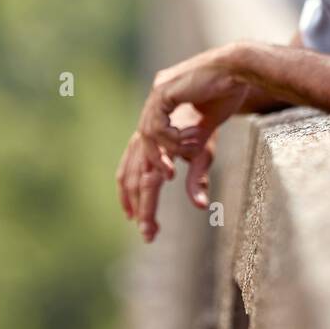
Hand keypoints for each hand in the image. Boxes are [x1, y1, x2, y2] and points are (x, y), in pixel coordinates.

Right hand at [115, 122, 218, 243]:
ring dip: (131, 201)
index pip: (148, 185)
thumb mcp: (204, 152)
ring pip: (127, 176)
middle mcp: (144, 144)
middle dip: (141, 211)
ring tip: (139, 223)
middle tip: (148, 235)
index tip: (149, 232)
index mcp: (160, 148)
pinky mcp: (137, 141)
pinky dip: (125, 186)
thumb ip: (198, 179)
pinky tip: (129, 204)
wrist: (192, 93)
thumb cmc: (202, 126)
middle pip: (135, 184)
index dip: (147, 210)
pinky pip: (125, 166)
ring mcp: (138, 142)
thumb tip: (201, 206)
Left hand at [117, 45, 250, 241]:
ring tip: (171, 175)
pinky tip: (184, 146)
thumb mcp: (206, 147)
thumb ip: (197, 173)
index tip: (134, 218)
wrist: (236, 71)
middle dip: (137, 194)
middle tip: (143, 224)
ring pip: (143, 145)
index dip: (131, 188)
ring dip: (157, 164)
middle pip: (133, 160)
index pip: (133, 161)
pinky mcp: (163, 91)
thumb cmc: (222, 102)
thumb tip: (200, 206)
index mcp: (156, 124)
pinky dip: (167, 143)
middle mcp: (150, 114)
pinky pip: (156, 127)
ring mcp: (154, 100)